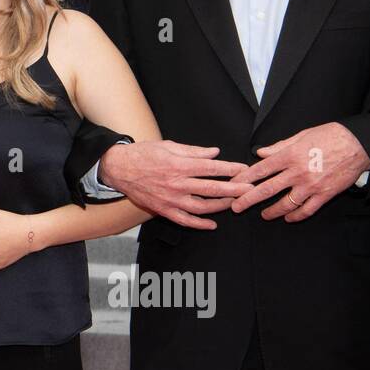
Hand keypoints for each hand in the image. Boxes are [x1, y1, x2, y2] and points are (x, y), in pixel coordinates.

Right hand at [97, 140, 248, 229]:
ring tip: (234, 203)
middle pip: (212, 189)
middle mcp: (177, 184)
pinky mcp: (163, 209)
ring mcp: (171, 199)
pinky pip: (185, 220)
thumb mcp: (169, 146)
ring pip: (202, 207)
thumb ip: (193, 151)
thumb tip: (215, 153)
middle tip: (249, 189)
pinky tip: (212, 224)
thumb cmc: (143, 154)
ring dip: (221, 206)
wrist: (119, 168)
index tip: (244, 170)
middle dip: (234, 189)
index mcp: (179, 166)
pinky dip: (200, 224)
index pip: (212, 168)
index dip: (231, 169)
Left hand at [230, 122, 369, 221]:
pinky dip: (296, 215)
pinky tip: (288, 217)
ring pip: (285, 204)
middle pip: (267, 189)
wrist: (358, 144)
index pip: (260, 170)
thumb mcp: (301, 135)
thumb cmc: (329, 136)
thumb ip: (279, 146)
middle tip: (236, 207)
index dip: (244, 179)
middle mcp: (297, 172)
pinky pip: (307, 210)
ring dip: (272, 211)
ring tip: (264, 215)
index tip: (233, 185)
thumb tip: (260, 153)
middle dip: (248, 200)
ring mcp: (311, 185)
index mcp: (289, 155)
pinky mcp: (325, 194)